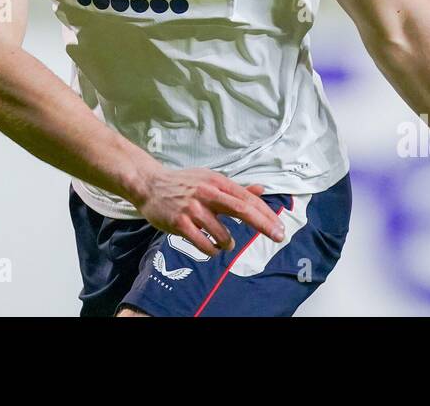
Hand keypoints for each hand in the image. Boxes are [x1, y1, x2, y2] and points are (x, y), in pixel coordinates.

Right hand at [131, 167, 284, 256]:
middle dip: (263, 225)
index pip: (248, 199)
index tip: (279, 227)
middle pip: (242, 210)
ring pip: (222, 234)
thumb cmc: (183, 183)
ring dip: (228, 243)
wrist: (149, 185)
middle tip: (278, 237)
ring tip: (224, 243)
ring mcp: (193, 209)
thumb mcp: (210, 179)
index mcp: (217, 182)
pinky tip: (211, 248)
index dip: (266, 214)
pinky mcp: (179, 223)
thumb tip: (261, 189)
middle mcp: (207, 193)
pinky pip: (203, 244)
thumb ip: (235, 189)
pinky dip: (211, 250)